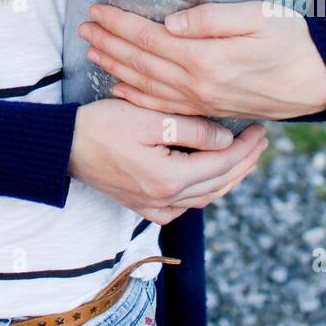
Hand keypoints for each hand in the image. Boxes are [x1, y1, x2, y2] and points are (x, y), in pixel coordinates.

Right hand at [68, 100, 267, 224]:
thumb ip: (190, 129)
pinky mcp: (144, 206)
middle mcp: (165, 200)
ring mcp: (154, 207)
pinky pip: (186, 204)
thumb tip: (225, 138)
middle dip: (244, 162)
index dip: (245, 147)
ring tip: (245, 157)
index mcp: (169, 179)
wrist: (63, 147)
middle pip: (219, 184)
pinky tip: (211, 178)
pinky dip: (205, 190)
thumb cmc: (101, 126)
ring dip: (228, 177)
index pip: (222, 163)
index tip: (260, 129)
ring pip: (206, 197)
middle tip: (261, 142)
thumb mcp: (148, 118)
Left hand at [77, 0, 325, 121]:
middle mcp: (197, 85)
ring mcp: (201, 102)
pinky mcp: (208, 109)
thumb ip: (214, 19)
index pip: (150, 38)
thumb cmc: (291, 39)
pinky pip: (162, 106)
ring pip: (146, 85)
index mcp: (206, 59)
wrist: (316, 82)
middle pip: (141, 63)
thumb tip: (172, 24)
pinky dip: (136, 97)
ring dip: (115, 67)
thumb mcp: (260, 16)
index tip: (96, 9)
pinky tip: (120, 88)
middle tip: (82, 28)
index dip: (120, 24)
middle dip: (109, 43)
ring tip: (92, 51)